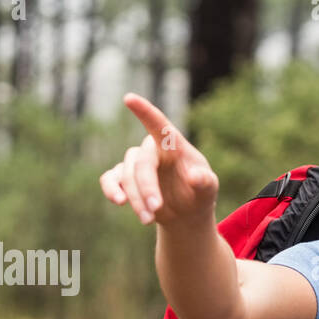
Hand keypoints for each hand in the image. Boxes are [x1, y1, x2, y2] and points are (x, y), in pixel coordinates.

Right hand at [99, 93, 218, 226]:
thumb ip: (205, 181)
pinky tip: (118, 201)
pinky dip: (111, 189)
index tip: (129, 98)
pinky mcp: (124, 178)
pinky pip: (109, 179)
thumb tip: (196, 177)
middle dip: (146, 188)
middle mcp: (152, 150)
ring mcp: (136, 164)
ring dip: (136, 199)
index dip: (144, 112)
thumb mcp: (209, 189)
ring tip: (149, 220)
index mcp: (173, 145)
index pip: (159, 125)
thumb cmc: (199, 193)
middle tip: (155, 209)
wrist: (187, 213)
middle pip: (141, 163)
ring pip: (126, 175)